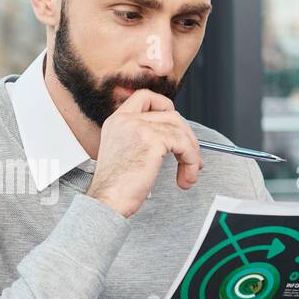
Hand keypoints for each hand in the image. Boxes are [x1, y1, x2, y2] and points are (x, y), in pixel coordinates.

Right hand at [86, 89, 201, 217]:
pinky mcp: (152, 140)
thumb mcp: (124, 153)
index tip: (175, 126)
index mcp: (116, 121)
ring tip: (189, 173)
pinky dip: (191, 160)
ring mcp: (139, 127)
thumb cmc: (115, 187)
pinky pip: (183, 144)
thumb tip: (173, 139)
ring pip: (179, 129)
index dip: (165, 106)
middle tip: (191, 157)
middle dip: (187, 136)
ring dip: (191, 153)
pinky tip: (186, 175)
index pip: (144, 97)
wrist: (107, 201)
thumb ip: (141, 139)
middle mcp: (126, 120)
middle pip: (170, 113)